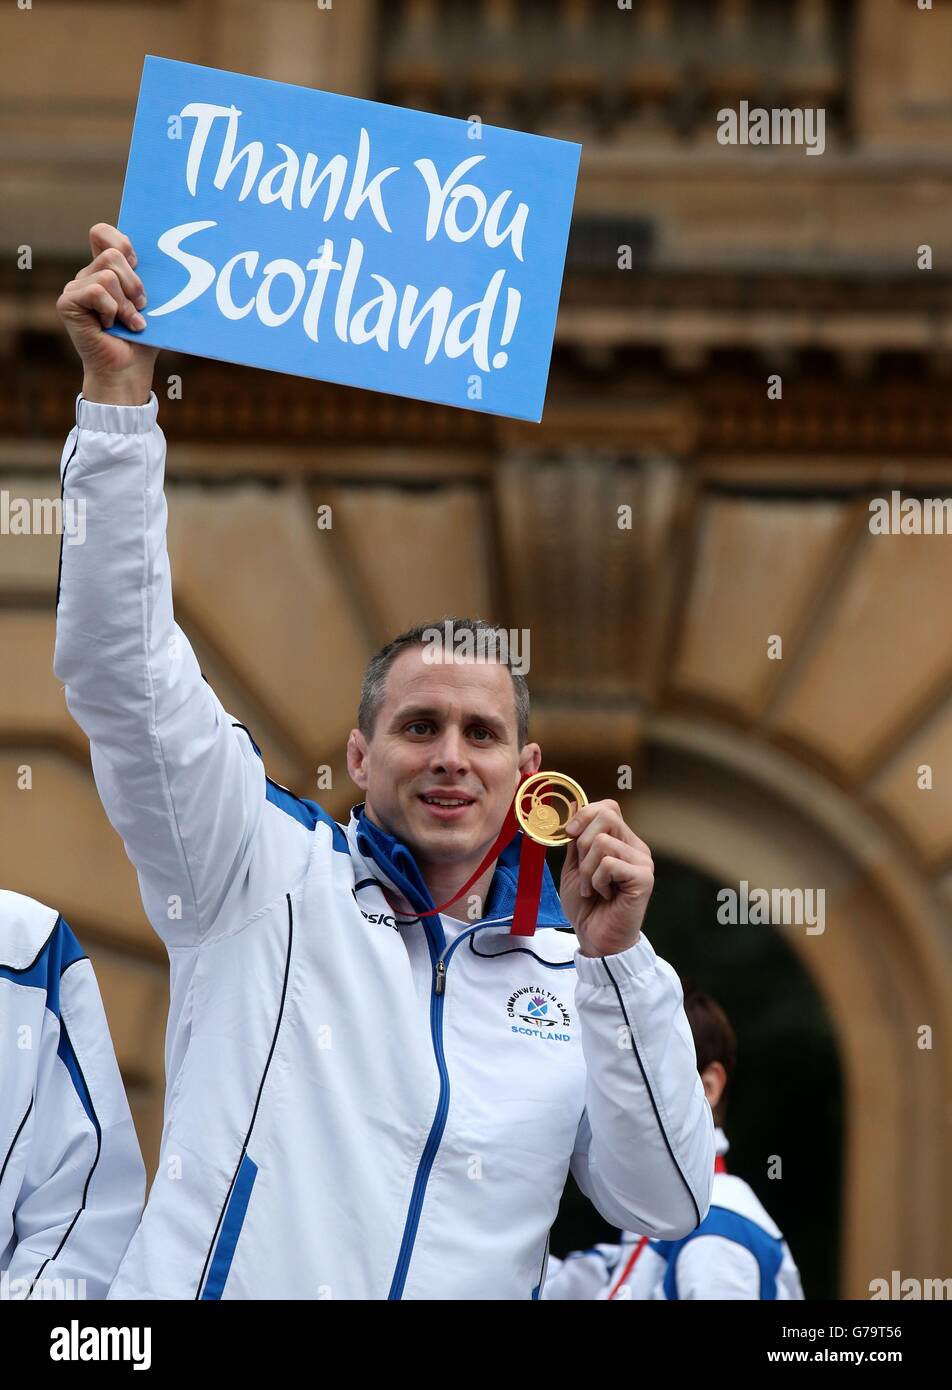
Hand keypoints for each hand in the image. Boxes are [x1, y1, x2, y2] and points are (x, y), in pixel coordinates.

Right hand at [56, 223, 157, 402]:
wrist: (129, 370)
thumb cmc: (142, 340)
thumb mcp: (150, 303)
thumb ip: (146, 276)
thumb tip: (166, 249)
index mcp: (105, 270)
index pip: (102, 233)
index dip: (121, 243)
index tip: (137, 265)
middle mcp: (87, 275)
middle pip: (113, 254)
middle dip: (134, 284)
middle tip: (140, 307)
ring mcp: (74, 288)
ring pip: (108, 275)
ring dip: (126, 303)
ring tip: (129, 322)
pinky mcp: (67, 302)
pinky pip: (96, 290)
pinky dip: (111, 309)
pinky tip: (110, 326)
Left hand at [559, 800, 653, 957]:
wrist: (595, 938)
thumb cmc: (587, 906)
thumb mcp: (574, 866)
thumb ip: (577, 839)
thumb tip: (573, 808)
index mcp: (621, 841)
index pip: (608, 807)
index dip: (584, 814)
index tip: (569, 834)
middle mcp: (635, 847)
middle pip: (606, 816)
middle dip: (581, 843)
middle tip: (583, 871)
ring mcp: (642, 862)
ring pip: (602, 842)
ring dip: (587, 870)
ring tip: (593, 889)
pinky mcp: (644, 878)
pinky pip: (609, 863)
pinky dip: (598, 881)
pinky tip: (605, 895)